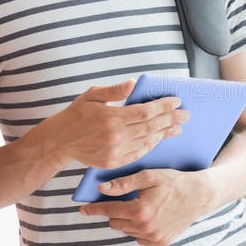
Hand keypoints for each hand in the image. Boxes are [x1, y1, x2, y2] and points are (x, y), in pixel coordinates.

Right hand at [52, 79, 189, 168]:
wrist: (60, 141)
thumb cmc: (76, 115)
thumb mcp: (92, 96)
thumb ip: (114, 91)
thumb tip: (134, 83)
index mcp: (111, 117)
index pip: (145, 112)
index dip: (163, 106)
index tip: (176, 101)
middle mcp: (115, 136)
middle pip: (151, 127)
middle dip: (171, 120)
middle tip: (186, 115)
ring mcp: (115, 151)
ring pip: (147, 141)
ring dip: (164, 134)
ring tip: (177, 128)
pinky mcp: (114, 162)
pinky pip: (138, 153)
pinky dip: (151, 145)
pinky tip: (159, 139)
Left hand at [79, 167, 212, 245]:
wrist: (199, 195)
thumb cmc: (174, 182)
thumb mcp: (149, 176)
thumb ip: (124, 183)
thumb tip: (101, 189)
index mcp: (139, 210)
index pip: (108, 210)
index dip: (94, 209)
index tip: (83, 209)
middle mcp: (145, 227)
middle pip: (114, 222)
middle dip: (114, 212)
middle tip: (123, 201)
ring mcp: (153, 237)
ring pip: (126, 230)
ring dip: (127, 220)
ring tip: (140, 207)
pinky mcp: (160, 242)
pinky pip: (139, 238)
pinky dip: (139, 228)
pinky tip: (149, 216)